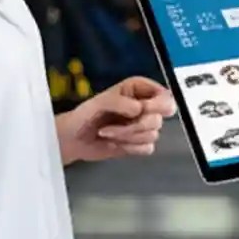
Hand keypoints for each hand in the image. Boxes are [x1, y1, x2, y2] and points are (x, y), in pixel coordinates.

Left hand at [56, 76, 176, 163]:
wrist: (74, 139)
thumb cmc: (84, 115)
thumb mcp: (100, 102)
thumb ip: (121, 102)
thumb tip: (139, 109)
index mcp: (138, 90)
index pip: (164, 95)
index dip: (157, 103)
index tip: (141, 109)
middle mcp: (144, 107)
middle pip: (160, 117)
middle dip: (139, 123)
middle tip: (124, 122)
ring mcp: (142, 126)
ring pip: (153, 134)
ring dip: (128, 136)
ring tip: (109, 132)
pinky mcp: (138, 143)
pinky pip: (148, 148)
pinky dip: (131, 147)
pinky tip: (117, 143)